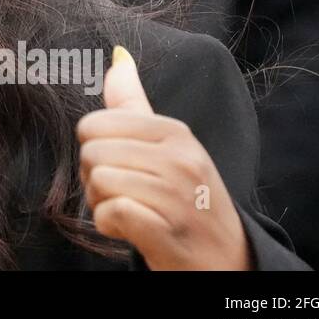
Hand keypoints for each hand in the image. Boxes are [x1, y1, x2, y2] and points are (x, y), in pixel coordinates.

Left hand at [75, 46, 251, 269]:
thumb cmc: (188, 200)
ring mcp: (176, 195)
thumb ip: (134, 104)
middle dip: (95, 180)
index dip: (95, 151)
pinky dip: (110, 225)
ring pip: (98, 182)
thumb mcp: (168, 146)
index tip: (122, 168)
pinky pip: (109, 213)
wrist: (227, 262)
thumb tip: (118, 55)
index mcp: (175, 132)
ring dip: (102, 204)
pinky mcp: (167, 230)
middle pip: (90, 154)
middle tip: (127, 195)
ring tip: (132, 212)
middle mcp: (179, 158)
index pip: (93, 125)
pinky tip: (132, 230)